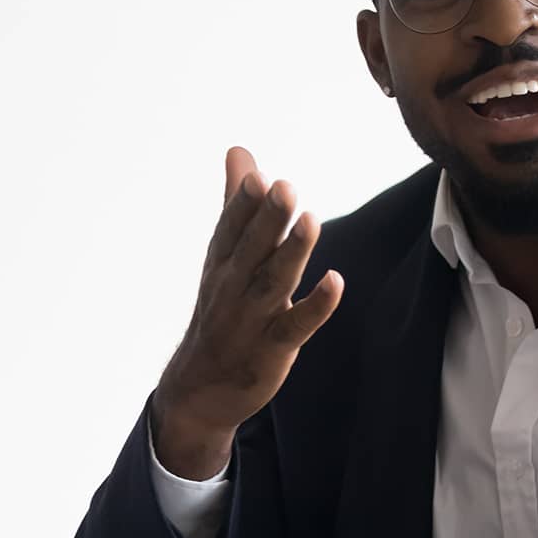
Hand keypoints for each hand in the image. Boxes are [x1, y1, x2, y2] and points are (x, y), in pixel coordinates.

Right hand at [151, 147, 344, 478]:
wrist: (201, 386)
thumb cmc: (220, 309)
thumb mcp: (223, 255)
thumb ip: (236, 203)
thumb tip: (239, 151)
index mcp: (221, 263)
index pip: (230, 229)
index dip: (242, 204)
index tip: (257, 175)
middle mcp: (233, 288)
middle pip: (251, 250)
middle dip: (266, 219)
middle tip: (283, 186)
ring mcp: (252, 319)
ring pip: (273, 282)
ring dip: (292, 253)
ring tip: (310, 221)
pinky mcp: (273, 348)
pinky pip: (295, 326)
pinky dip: (315, 306)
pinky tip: (335, 282)